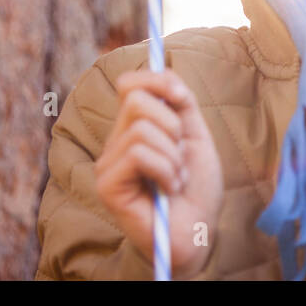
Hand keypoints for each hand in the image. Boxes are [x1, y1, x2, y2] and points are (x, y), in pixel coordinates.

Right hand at [95, 68, 223, 278]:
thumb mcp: (195, 135)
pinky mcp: (107, 185)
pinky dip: (165, 170)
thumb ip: (180, 102)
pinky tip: (168, 190)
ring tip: (176, 178)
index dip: (156, 80)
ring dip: (172, 155)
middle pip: (136, 100)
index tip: (182, 98)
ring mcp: (107, 164)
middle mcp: (115, 143)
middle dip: (173, 125)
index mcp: (134, 128)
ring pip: (141, 129)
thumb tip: (164, 75)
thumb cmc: (196, 188)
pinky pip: (138, 154)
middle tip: (180, 155)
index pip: (129, 84)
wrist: (198, 231)